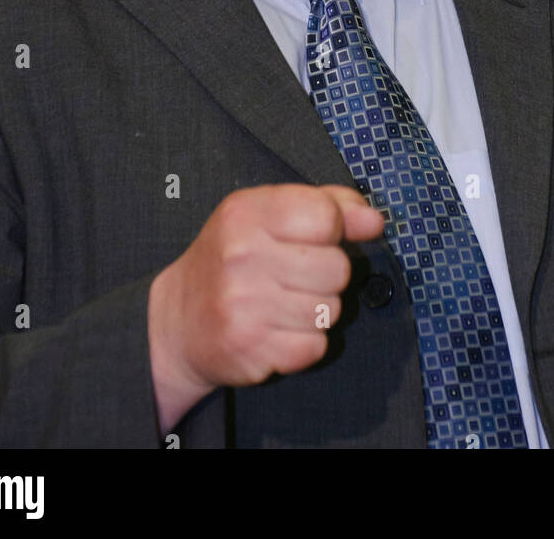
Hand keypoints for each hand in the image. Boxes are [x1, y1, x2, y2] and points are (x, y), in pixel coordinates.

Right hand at [147, 183, 383, 432]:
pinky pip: (315, 346)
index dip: (332, 229)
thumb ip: (327, 205)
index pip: (326, 216)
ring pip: (330, 310)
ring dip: (317, 311)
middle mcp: (242, 255)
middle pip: (337, 268)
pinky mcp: (250, 348)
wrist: (178, 319)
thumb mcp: (269, 213)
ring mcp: (243, 304)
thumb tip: (374, 221)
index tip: (314, 237)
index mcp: (247, 212)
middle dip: (328, 276)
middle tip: (296, 276)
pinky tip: (277, 329)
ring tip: (284, 303)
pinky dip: (305, 342)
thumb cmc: (233, 257)